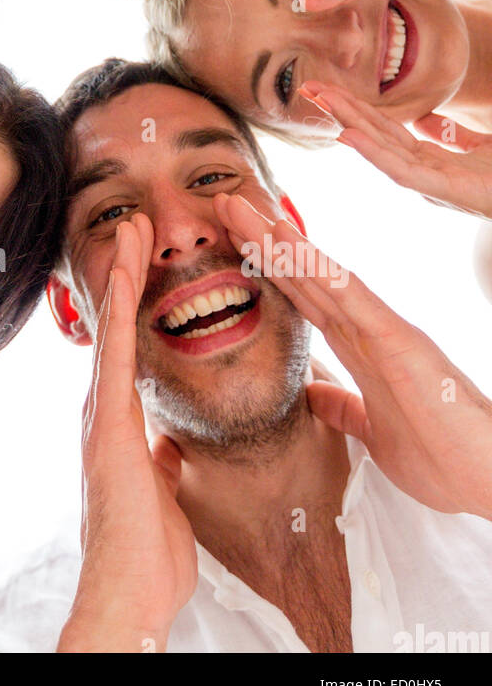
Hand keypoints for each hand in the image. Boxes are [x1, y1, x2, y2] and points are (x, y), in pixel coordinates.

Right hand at [60, 214, 196, 652]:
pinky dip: (119, 313)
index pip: (128, 349)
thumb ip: (163, 464)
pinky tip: (126, 277)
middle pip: (114, 326)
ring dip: (121, 277)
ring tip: (131, 230)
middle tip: (135, 225)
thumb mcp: (164, 495)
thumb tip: (169, 448)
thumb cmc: (148, 555)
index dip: (133, 303)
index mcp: (119, 427)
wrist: (127, 594)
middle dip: (124, 273)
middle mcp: (103, 413)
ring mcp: (101, 417)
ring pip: (112, 329)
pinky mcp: (110, 426)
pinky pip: (117, 357)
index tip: (143, 261)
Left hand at [217, 191, 491, 518]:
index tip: (230, 241)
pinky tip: (287, 239)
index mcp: (360, 349)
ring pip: (319, 273)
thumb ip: (343, 407)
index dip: (265, 268)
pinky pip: (351, 294)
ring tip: (238, 206)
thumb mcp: (373, 432)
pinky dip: (316, 265)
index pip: (302, 298)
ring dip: (276, 239)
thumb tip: (310, 394)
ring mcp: (383, 329)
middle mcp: (368, 329)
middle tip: (219, 204)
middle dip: (260, 240)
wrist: (488, 481)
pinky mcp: (399, 339)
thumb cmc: (442, 458)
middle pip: (302, 275)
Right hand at [299, 79, 491, 218]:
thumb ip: (451, 133)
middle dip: (340, 110)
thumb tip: (424, 118)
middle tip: (309, 87)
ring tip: (321, 100)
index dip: (358, 108)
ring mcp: (427, 183)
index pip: (384, 130)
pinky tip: (348, 135)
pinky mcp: (439, 189)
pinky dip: (371, 152)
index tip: (331, 88)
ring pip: (378, 149)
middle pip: (373, 136)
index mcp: (429, 162)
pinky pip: (398, 170)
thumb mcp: (480, 145)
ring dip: (347, 123)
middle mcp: (421, 174)